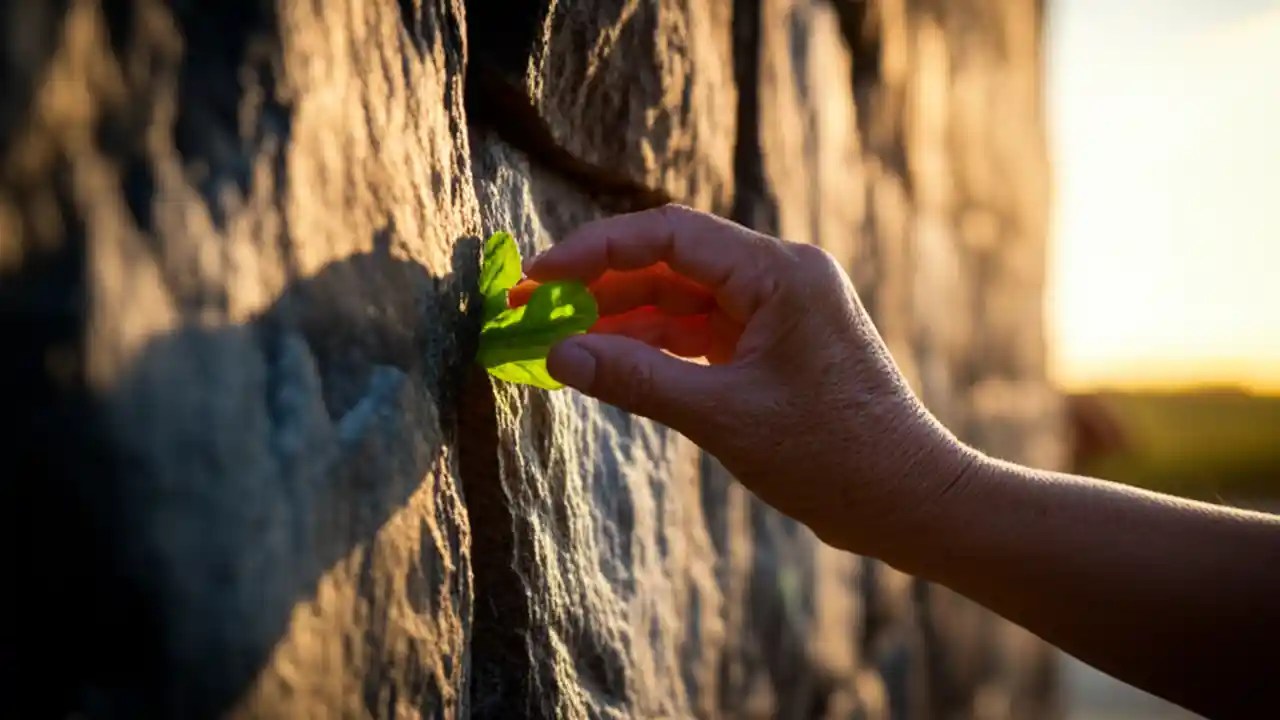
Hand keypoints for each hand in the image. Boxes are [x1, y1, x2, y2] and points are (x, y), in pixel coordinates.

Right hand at [523, 205, 971, 549]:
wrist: (908, 500)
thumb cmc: (833, 457)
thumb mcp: (724, 417)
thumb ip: (637, 380)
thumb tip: (559, 356)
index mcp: (781, 273)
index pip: (670, 236)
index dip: (596, 250)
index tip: (541, 276)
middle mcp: (783, 276)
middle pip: (673, 262)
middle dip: (602, 285)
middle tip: (535, 309)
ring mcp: (782, 308)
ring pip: (684, 298)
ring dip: (625, 318)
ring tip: (560, 339)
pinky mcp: (778, 342)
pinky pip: (704, 329)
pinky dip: (658, 345)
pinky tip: (611, 361)